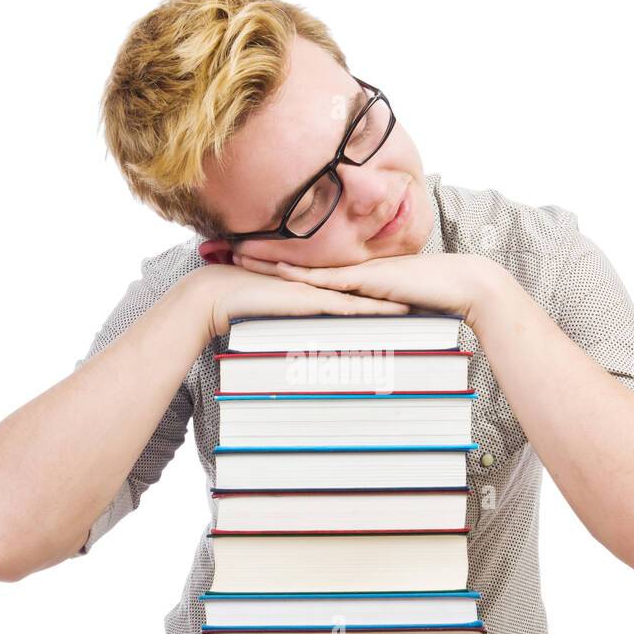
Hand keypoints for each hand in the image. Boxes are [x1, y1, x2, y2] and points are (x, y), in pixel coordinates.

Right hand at [191, 262, 411, 340]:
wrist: (214, 295)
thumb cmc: (235, 306)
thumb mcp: (270, 318)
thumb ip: (287, 324)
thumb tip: (299, 344)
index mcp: (310, 292)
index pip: (349, 297)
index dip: (374, 301)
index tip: (399, 306)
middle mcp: (316, 290)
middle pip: (361, 295)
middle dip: (389, 300)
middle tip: (418, 305)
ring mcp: (313, 292)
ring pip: (359, 299)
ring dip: (386, 304)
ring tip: (414, 309)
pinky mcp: (307, 299)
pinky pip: (343, 305)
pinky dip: (367, 309)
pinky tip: (387, 312)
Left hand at [232, 252, 503, 330]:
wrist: (463, 285)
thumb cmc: (434, 300)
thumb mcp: (391, 310)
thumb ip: (370, 316)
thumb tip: (351, 333)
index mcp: (351, 273)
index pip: (305, 266)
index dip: (273, 260)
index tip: (243, 257)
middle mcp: (349, 267)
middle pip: (295, 259)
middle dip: (258, 254)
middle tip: (223, 250)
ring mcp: (358, 271)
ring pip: (304, 264)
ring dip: (270, 259)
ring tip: (236, 254)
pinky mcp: (369, 280)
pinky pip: (329, 277)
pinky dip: (303, 274)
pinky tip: (280, 271)